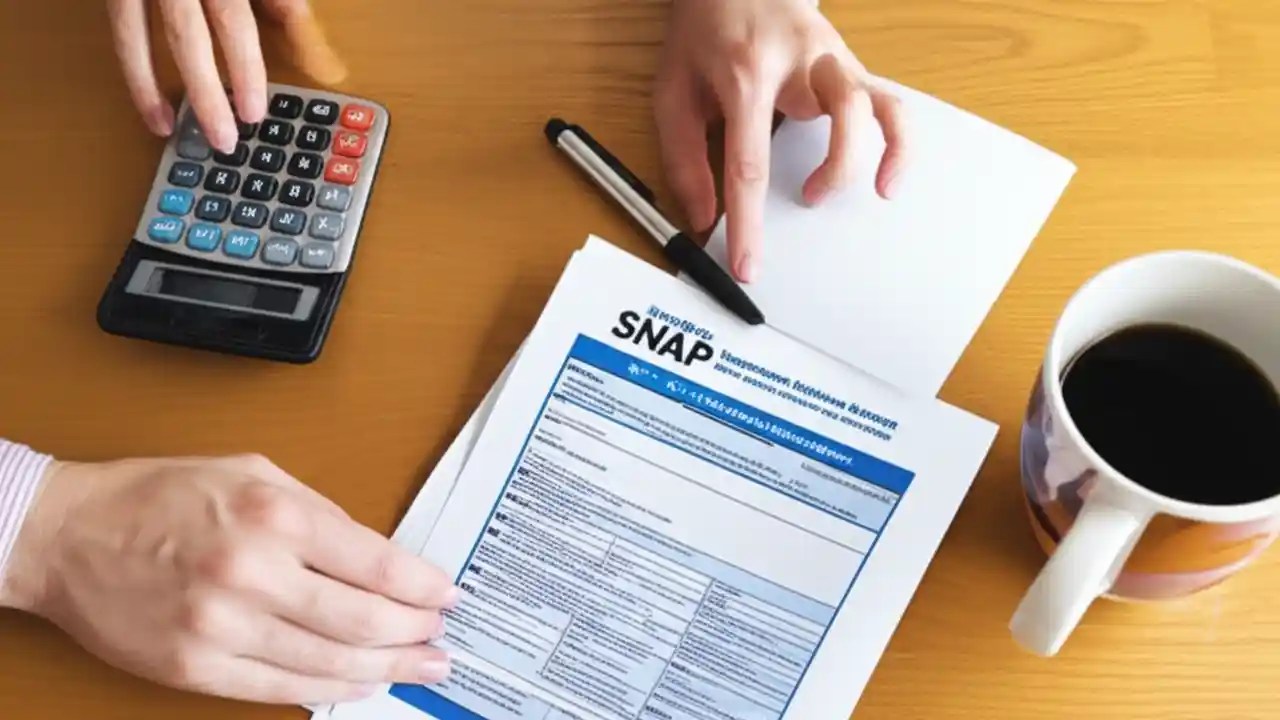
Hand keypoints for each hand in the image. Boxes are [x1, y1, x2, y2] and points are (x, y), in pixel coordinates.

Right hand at [0, 453, 454, 704]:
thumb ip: (319, 513)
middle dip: (415, 633)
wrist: (69, 536)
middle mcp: (253, 572)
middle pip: (364, 620)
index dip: (424, 587)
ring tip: (420, 667)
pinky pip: (281, 689)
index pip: (377, 564)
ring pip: (330, 662)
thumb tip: (378, 556)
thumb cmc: (161, 496)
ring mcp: (223, 626)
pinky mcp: (196, 667)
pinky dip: (331, 690)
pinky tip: (362, 685)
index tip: (447, 595)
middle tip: (440, 638)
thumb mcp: (252, 473)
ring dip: (387, 669)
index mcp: (275, 515)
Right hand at [106, 0, 346, 152]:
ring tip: (167, 130)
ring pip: (134, 33)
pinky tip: (150, 104)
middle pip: (185, 34)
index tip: (254, 110)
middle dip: (205, 90)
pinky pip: (117, 26)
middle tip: (225, 139)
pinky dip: (132, 67)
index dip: (244, 66)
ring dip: (149, 87)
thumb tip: (293, 18)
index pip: (232, 17)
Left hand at [654, 0, 907, 281]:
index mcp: (746, 75)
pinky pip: (889, 102)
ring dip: (880, 153)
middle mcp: (800, 66)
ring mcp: (833, 62)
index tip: (748, 266)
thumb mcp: (672, 92)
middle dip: (832, 174)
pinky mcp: (850, 66)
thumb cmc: (703, 36)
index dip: (749, 223)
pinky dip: (899, 140)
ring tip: (874, 191)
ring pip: (877, 104)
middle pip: (840, 118)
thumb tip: (703, 216)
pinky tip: (888, 172)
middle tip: (805, 204)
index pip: (749, 163)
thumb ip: (683, 158)